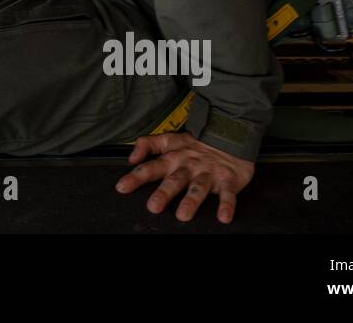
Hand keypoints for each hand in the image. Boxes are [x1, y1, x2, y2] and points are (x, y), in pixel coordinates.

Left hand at [115, 131, 253, 223]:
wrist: (229, 135)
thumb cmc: (196, 143)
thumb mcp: (170, 139)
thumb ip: (148, 145)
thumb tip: (131, 158)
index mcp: (174, 157)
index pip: (152, 166)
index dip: (136, 176)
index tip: (122, 187)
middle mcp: (189, 166)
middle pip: (174, 180)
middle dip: (163, 193)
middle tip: (153, 206)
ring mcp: (209, 173)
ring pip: (198, 187)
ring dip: (191, 201)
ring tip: (183, 215)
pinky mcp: (228, 179)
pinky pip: (228, 193)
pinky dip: (227, 205)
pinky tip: (223, 216)